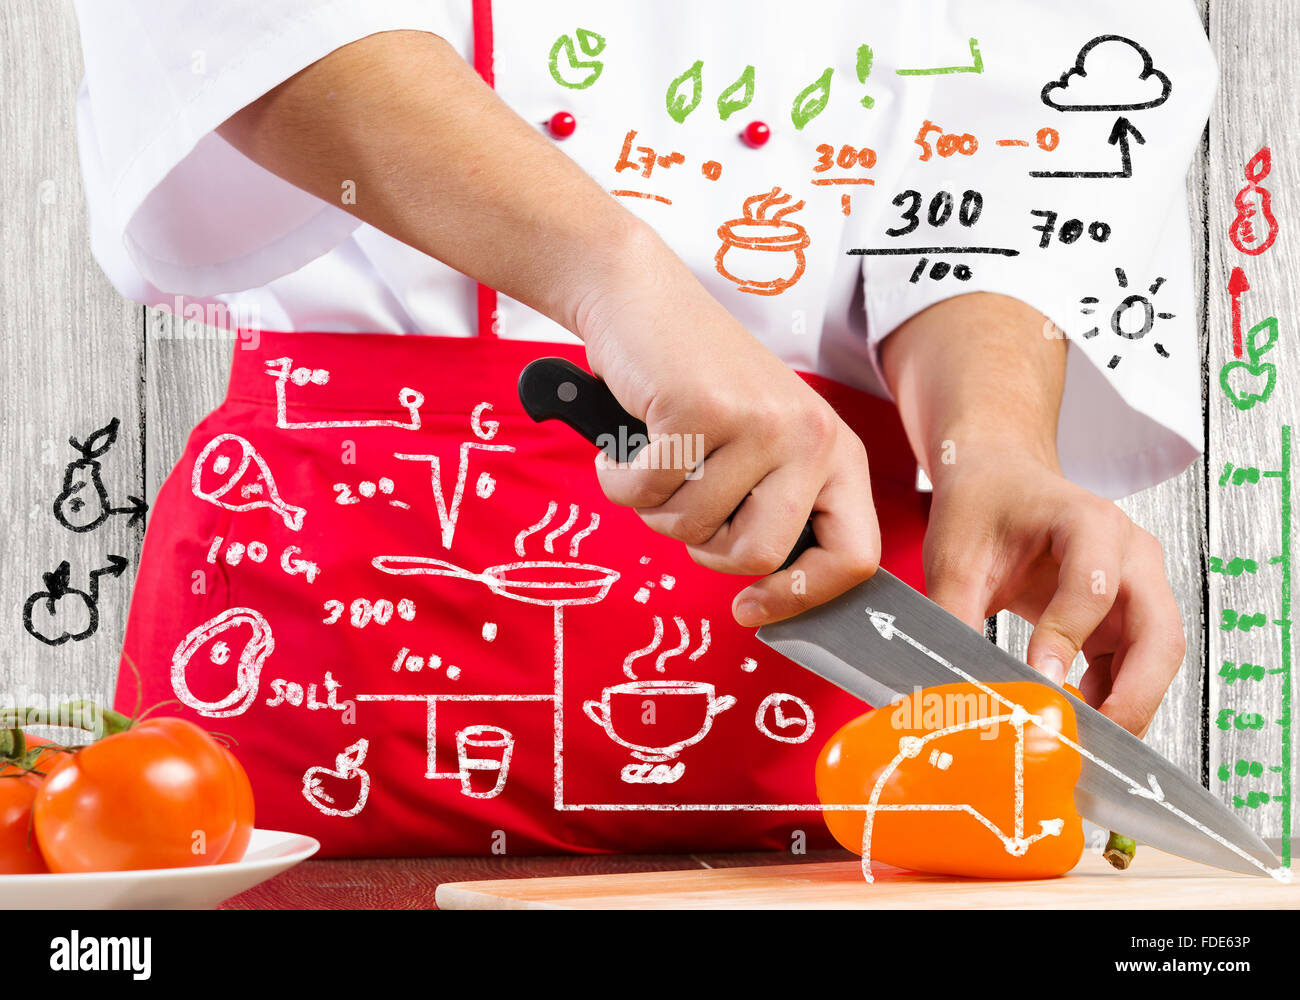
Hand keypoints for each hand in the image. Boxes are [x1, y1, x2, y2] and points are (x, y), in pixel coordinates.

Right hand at [578, 227, 879, 625]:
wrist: (639, 298)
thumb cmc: (693, 385)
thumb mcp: (758, 449)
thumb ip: (774, 510)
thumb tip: (768, 600)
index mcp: (836, 453)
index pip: (853, 558)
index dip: (799, 598)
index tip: (749, 607)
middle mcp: (810, 437)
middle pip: (758, 556)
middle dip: (703, 546)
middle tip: (683, 500)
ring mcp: (758, 422)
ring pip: (693, 529)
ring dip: (654, 505)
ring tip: (656, 455)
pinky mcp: (700, 409)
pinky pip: (645, 492)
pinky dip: (619, 477)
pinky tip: (625, 440)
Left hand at [923, 454, 1185, 735]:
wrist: (998, 479)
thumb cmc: (983, 505)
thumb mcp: (955, 557)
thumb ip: (955, 617)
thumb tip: (954, 686)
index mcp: (1088, 521)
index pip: (1092, 586)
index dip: (1066, 638)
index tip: (1037, 681)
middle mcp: (1130, 552)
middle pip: (1158, 631)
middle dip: (1133, 694)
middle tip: (1095, 741)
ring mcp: (1137, 584)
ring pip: (1157, 655)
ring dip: (1129, 703)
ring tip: (1082, 743)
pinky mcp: (1126, 614)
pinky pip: (1136, 664)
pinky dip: (1114, 697)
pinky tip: (1076, 721)